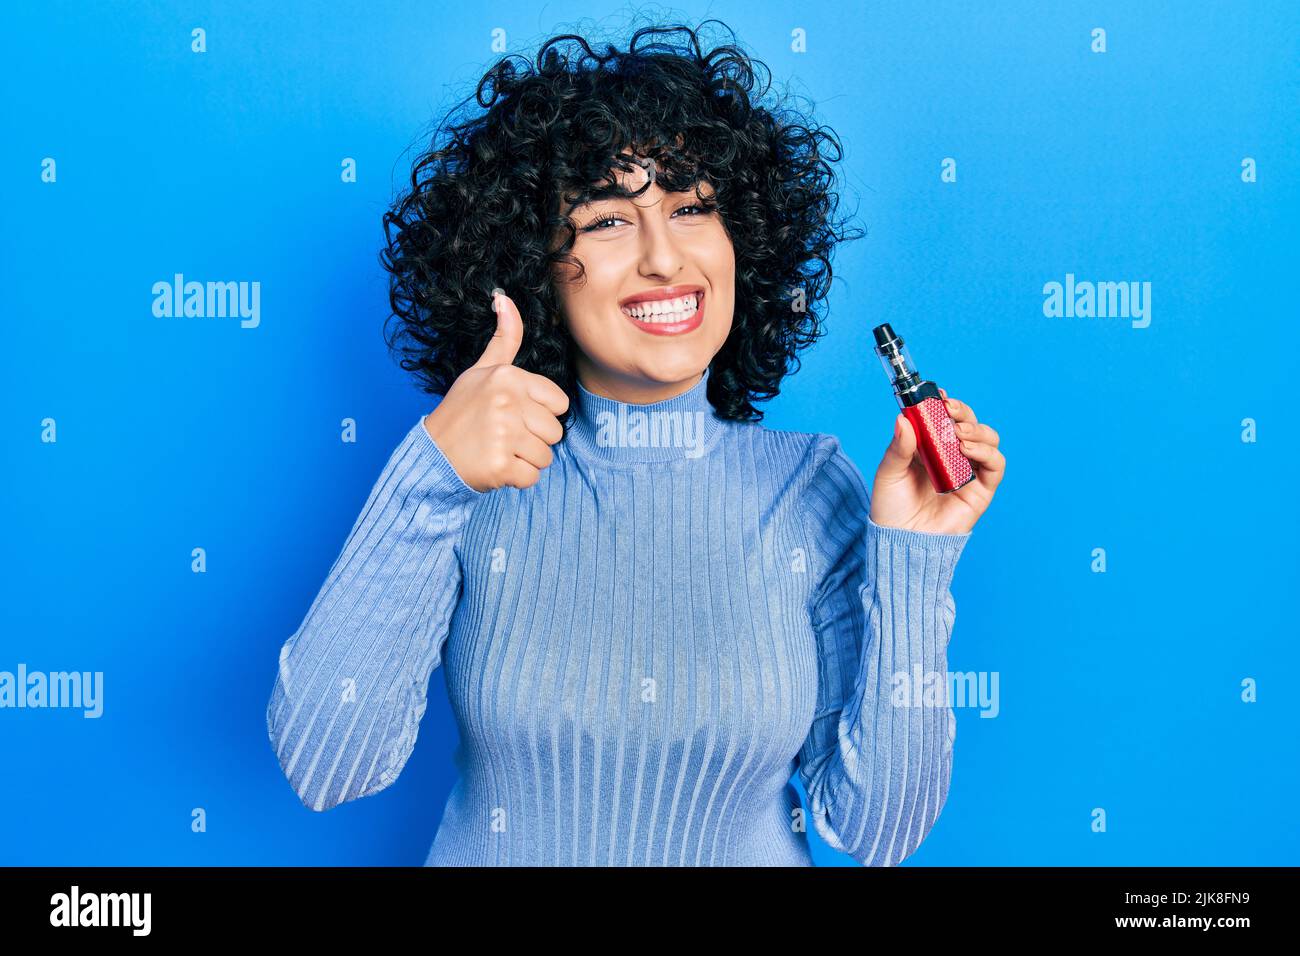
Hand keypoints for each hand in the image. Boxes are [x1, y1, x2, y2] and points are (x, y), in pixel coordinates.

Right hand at [422, 291, 569, 490]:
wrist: (431, 454)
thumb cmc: (461, 412)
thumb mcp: (481, 370)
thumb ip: (504, 338)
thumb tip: (504, 297)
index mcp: (508, 377)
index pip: (559, 404)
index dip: (540, 413)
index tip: (514, 415)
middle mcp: (507, 402)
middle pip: (555, 431)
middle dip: (533, 439)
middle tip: (503, 436)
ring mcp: (504, 434)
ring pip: (546, 456)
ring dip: (526, 460)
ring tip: (498, 450)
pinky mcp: (501, 466)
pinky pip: (532, 477)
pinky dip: (517, 479)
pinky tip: (496, 467)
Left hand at [869, 388, 1003, 534]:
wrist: (902, 542)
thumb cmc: (892, 509)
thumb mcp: (888, 474)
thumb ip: (897, 448)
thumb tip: (903, 418)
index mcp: (929, 447)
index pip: (943, 417)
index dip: (944, 404)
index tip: (938, 396)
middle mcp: (951, 456)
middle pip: (968, 423)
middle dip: (962, 412)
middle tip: (949, 411)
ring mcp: (968, 471)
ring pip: (987, 438)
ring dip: (976, 429)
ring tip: (958, 434)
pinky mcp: (981, 490)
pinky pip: (996, 465)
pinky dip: (986, 451)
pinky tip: (967, 450)